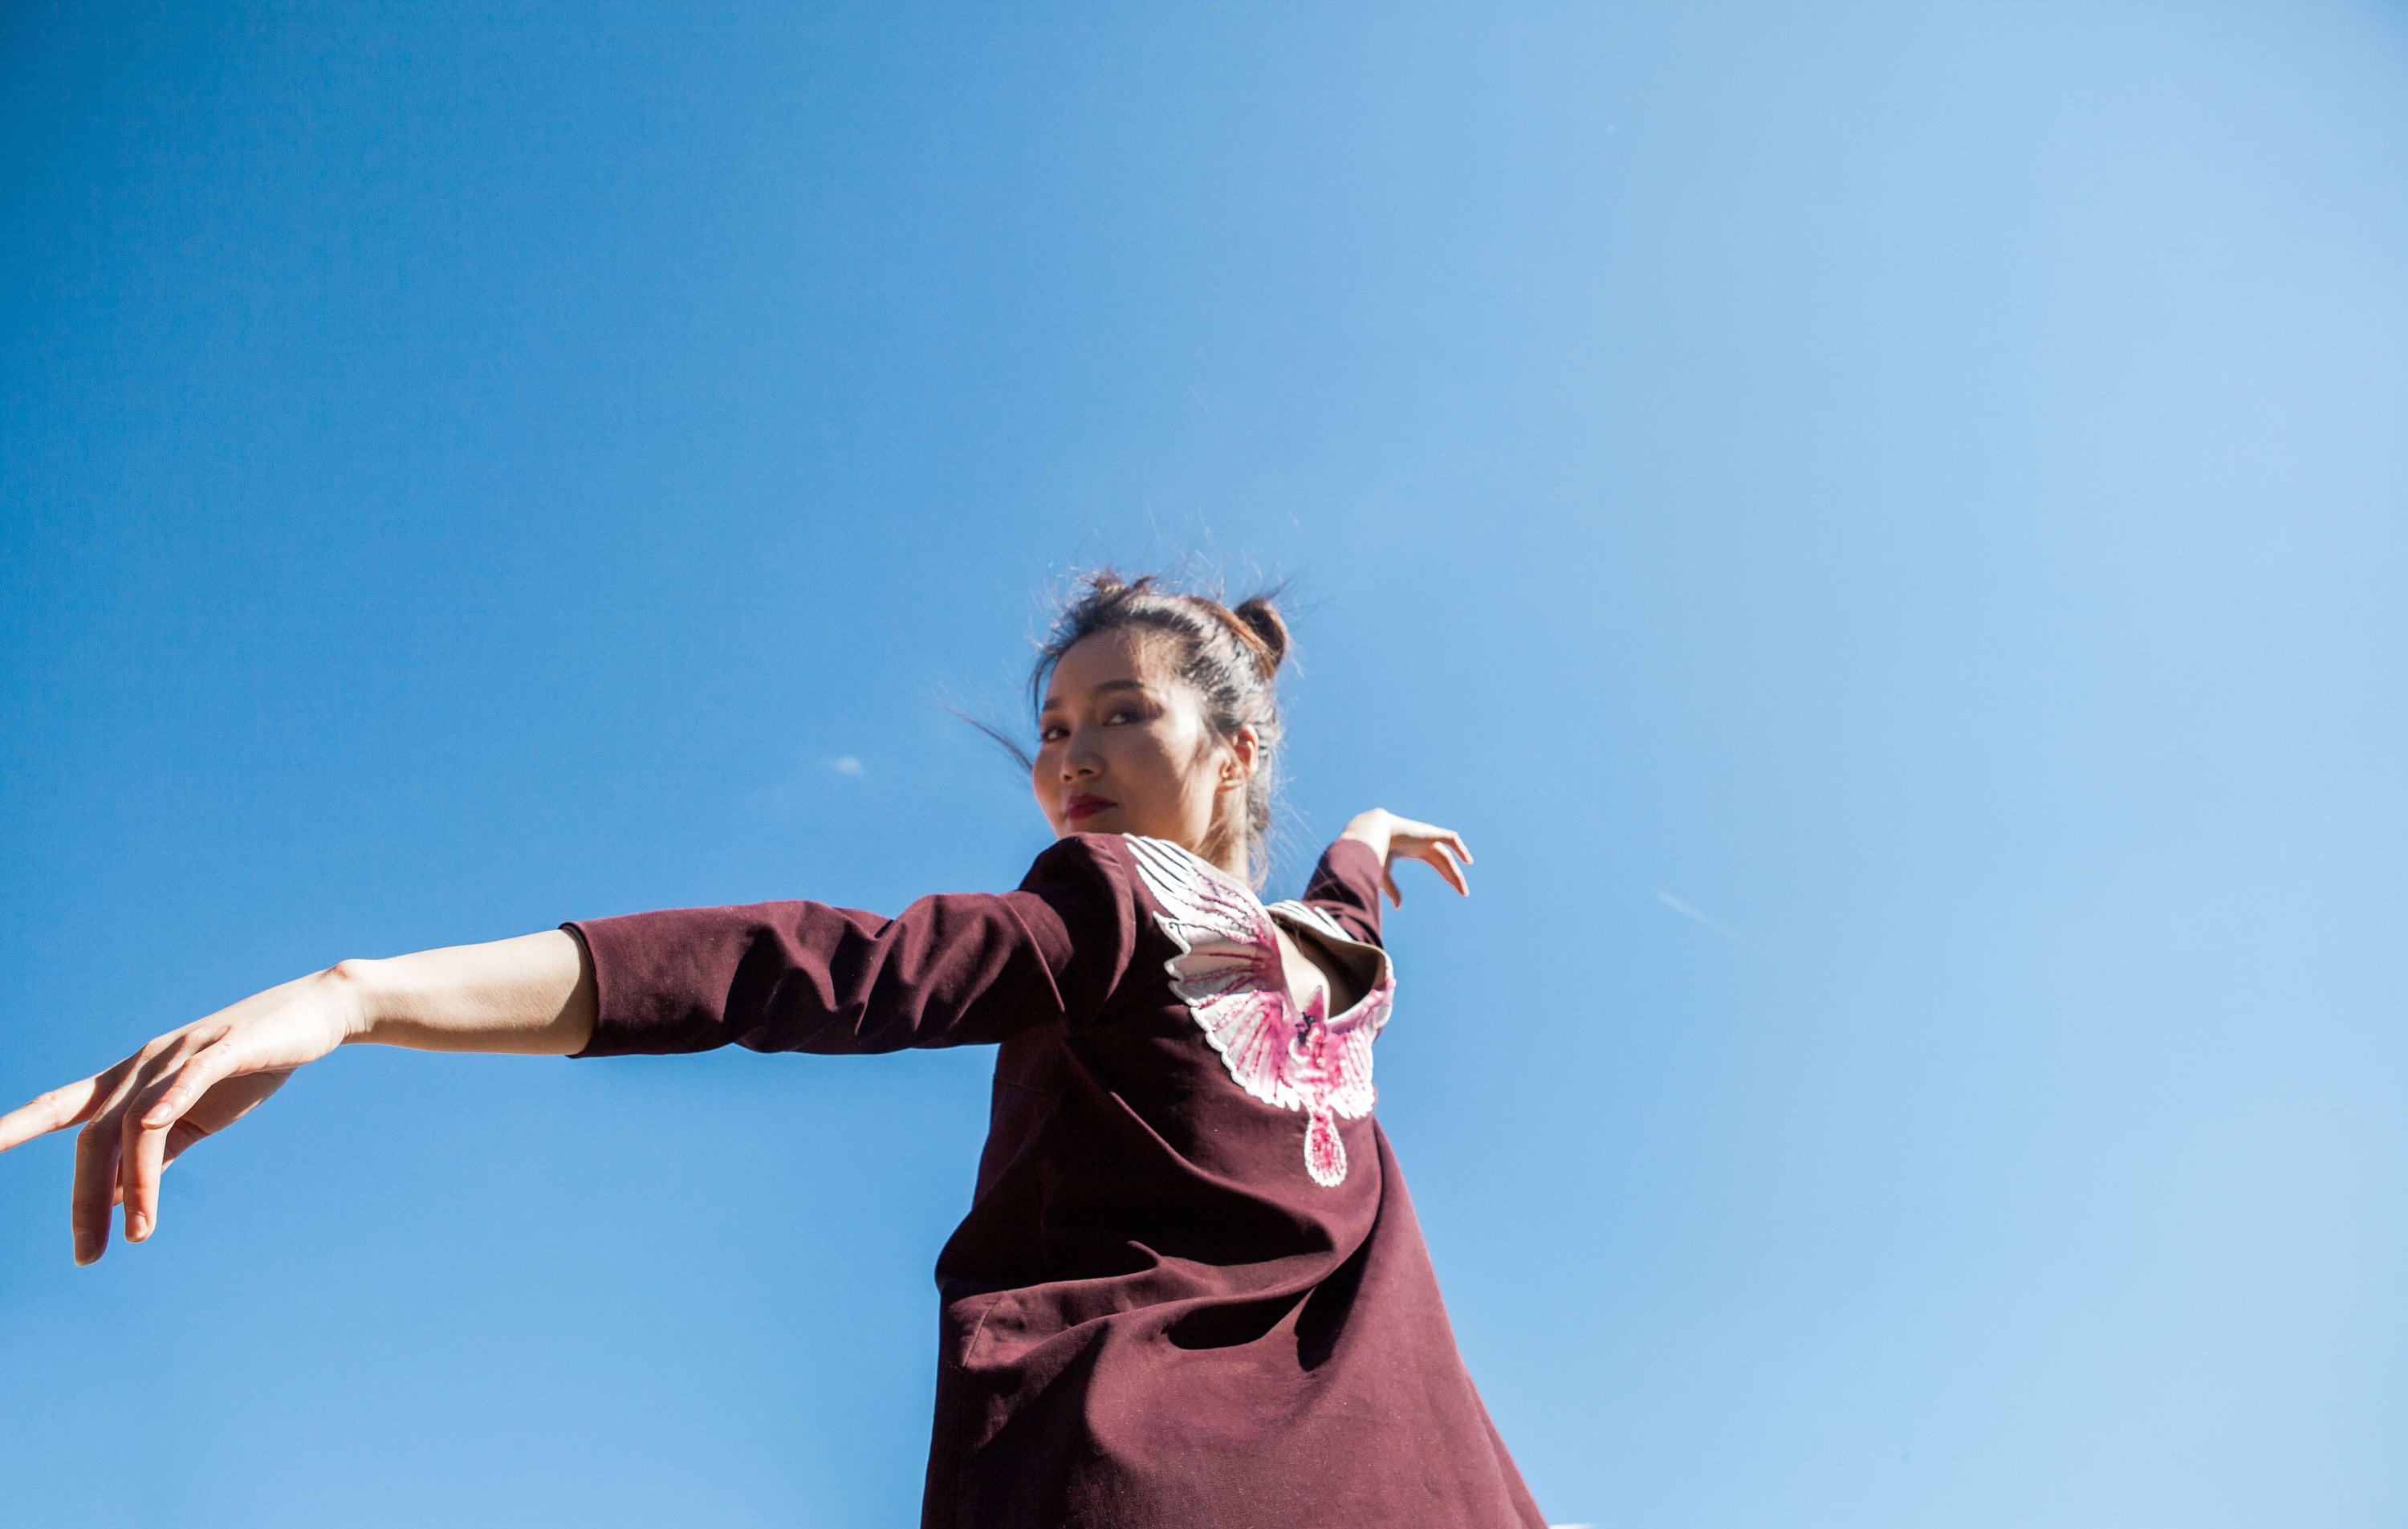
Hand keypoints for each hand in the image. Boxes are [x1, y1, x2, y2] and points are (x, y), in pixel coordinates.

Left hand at [0, 966, 361, 1264]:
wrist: (312, 1015)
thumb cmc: (249, 1065)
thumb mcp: (194, 1117)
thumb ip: (152, 1155)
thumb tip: (114, 1202)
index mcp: (129, 1080)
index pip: (57, 1107)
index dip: (11, 1128)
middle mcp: (142, 1065)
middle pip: (92, 1137)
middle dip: (83, 1200)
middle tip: (86, 1255)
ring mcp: (180, 1054)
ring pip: (136, 1125)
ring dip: (132, 1185)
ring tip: (137, 1235)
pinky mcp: (223, 1049)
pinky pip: (185, 1082)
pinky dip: (165, 1105)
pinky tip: (152, 1131)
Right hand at [1337, 809, 1472, 906]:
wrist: (1371, 832)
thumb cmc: (1372, 850)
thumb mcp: (1383, 873)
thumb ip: (1391, 889)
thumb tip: (1399, 907)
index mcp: (1412, 850)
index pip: (1436, 863)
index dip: (1447, 875)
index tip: (1457, 890)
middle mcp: (1421, 843)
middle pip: (1444, 861)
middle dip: (1454, 877)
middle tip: (1464, 893)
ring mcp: (1426, 837)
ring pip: (1447, 855)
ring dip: (1456, 872)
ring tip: (1463, 889)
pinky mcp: (1428, 832)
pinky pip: (1450, 838)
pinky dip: (1460, 848)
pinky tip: (1468, 861)